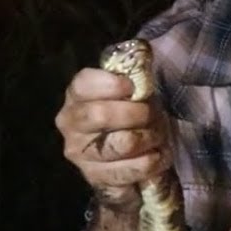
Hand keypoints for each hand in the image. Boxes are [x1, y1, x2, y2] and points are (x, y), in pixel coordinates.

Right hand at [55, 66, 171, 207]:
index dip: (108, 84)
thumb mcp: (132, 92)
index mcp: (77, 96)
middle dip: (137, 113)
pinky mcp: (96, 179)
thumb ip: (134, 73)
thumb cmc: (130, 118)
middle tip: (153, 114)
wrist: (126, 162)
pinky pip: (131, 170)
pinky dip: (152, 162)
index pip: (83, 84)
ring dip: (150, 138)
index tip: (131, 87)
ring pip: (122, 143)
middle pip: (100, 114)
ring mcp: (81, 154)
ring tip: (159, 136)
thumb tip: (145, 51)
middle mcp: (71, 124)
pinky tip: (156, 157)